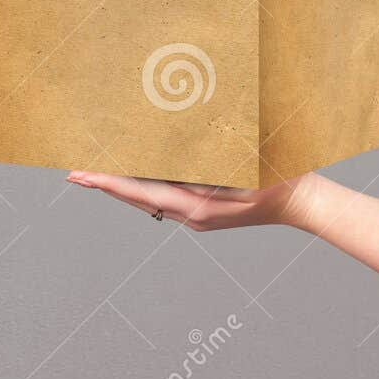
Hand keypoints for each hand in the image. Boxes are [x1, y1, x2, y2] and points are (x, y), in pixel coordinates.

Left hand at [66, 168, 323, 230]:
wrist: (303, 203)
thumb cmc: (278, 180)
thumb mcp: (241, 167)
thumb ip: (207, 167)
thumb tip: (172, 161)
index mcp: (196, 207)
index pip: (140, 193)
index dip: (108, 183)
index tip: (81, 176)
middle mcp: (191, 216)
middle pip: (139, 199)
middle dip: (108, 184)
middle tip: (75, 172)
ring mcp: (199, 217)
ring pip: (152, 199)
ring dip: (126, 185)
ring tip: (100, 172)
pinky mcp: (206, 212)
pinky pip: (169, 198)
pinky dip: (149, 186)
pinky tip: (141, 174)